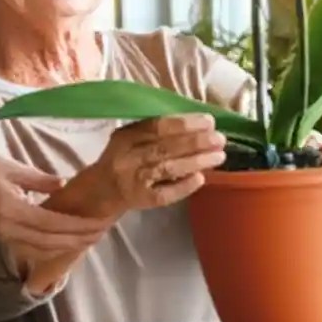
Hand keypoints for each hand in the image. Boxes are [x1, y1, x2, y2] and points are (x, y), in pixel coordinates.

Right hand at [0, 150, 110, 260]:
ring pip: (41, 250)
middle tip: (102, 232)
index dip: (77, 226)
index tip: (99, 223)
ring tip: (89, 238)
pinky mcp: (4, 236)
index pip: (52, 224)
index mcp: (11, 210)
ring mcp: (4, 235)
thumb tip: (64, 185)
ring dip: (67, 246)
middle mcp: (8, 229)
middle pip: (49, 242)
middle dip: (77, 239)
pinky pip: (32, 248)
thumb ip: (41, 180)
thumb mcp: (14, 167)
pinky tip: (66, 241)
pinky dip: (52, 247)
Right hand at [90, 113, 225, 212]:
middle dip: (197, 142)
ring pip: (168, 168)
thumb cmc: (123, 157)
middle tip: (220, 139)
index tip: (208, 121)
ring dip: (196, 162)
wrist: (101, 190)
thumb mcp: (130, 137)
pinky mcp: (142, 200)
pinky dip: (183, 186)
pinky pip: (165, 194)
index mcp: (126, 136)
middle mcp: (129, 157)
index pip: (157, 126)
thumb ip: (155, 130)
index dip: (185, 123)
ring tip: (219, 156)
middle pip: (166, 148)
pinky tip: (200, 179)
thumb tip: (197, 124)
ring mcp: (135, 180)